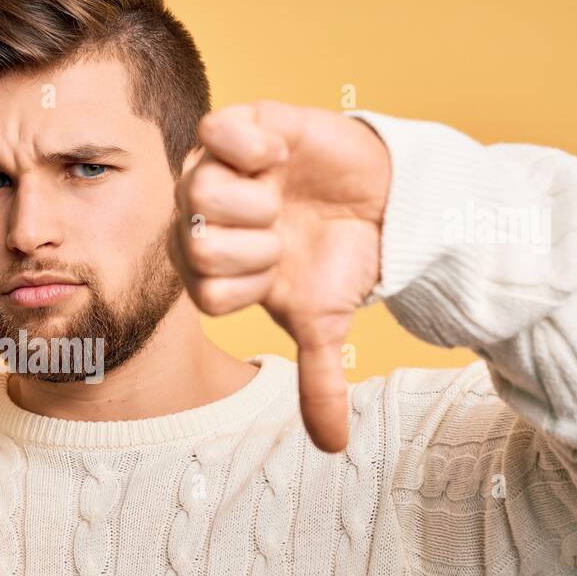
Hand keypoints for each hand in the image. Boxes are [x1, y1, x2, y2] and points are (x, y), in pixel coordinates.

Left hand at [168, 100, 390, 452]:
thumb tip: (335, 448)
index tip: (279, 271)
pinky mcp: (242, 127)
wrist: (382, 199)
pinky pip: (216, 131)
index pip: (202, 290)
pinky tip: (277, 158)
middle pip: (194, 244)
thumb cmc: (338, 258)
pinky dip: (250, 147)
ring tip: (280, 195)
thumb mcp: (326, 323)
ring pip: (199, 191)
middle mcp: (201, 218)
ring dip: (256, 204)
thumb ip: (319, 382)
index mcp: (208, 268)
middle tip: (282, 231)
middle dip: (255, 247)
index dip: (251, 285)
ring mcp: (218, 170)